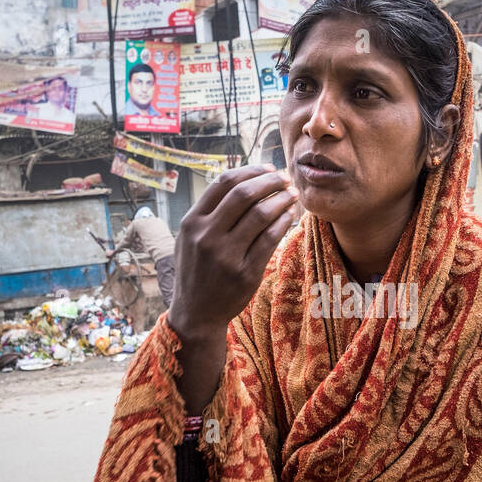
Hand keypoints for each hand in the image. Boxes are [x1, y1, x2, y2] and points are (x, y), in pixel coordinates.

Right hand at [169, 163, 297, 339]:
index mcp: (192, 222)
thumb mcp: (190, 238)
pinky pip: (270, 239)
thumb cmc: (197, 270)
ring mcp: (226, 255)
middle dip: (270, 181)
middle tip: (285, 178)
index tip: (267, 168)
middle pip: (244, 194)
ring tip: (291, 195)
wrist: (196, 312)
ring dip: (281, 200)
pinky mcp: (245, 272)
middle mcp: (207, 236)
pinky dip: (283, 222)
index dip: (250, 171)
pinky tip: (289, 215)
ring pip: (261, 214)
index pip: (224, 183)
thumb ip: (209, 212)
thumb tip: (243, 180)